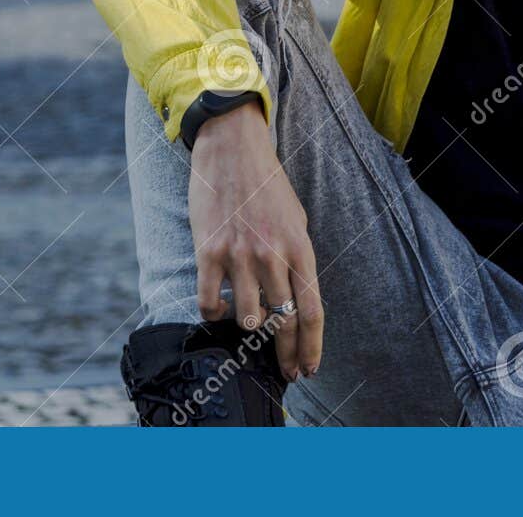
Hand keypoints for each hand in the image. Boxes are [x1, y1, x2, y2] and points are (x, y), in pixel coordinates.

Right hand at [188, 103, 322, 381]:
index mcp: (300, 248)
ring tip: (249, 329)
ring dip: (250, 331)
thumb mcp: (296, 219)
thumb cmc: (267, 185)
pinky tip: (218, 312)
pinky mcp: (209, 251)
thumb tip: (297, 298)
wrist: (233, 149)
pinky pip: (211, 302)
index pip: (313, 311)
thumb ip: (297, 257)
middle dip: (288, 355)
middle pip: (285, 323)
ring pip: (249, 319)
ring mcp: (240, 255)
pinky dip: (215, 315)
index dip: (313, 346)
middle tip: (288, 373)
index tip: (310, 367)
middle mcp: (273, 256)